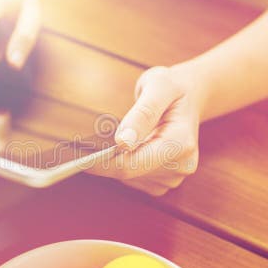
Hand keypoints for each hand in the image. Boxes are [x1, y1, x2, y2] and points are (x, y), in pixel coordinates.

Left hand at [89, 65, 203, 195]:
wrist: (188, 96)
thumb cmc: (172, 88)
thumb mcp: (159, 86)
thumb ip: (142, 114)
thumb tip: (122, 142)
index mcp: (182, 143)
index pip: (133, 164)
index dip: (103, 162)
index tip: (79, 157)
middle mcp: (181, 164)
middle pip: (129, 173)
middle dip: (106, 159)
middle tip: (84, 145)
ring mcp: (174, 176)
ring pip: (129, 178)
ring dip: (115, 161)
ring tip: (110, 141)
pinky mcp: (164, 180)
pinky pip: (134, 180)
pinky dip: (124, 164)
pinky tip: (125, 149)